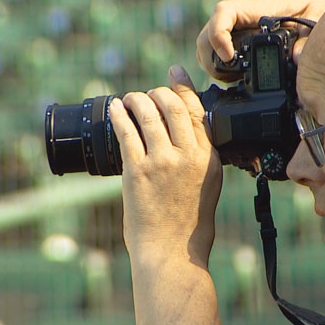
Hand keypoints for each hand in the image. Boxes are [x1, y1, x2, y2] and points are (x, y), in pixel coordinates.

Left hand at [110, 65, 221, 267]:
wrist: (172, 253)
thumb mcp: (208, 187)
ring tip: (129, 99)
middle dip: (157, 92)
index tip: (175, 72)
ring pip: (148, 114)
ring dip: (136, 100)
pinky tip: (116, 108)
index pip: (196, 111)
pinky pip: (127, 132)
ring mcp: (162, 162)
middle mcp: (188, 156)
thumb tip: (188, 135)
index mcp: (209, 158)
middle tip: (147, 94)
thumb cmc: (189, 226)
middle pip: (172, 106)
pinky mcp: (138, 171)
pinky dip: (120, 115)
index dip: (183, 86)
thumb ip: (201, 159)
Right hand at [196, 0, 324, 80]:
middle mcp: (238, 9)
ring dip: (212, 61)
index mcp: (255, 5)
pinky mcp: (232, 24)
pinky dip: (216, 57)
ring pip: (206, 41)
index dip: (218, 36)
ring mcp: (232, 17)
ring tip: (234, 76)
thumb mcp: (314, 14)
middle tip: (234, 77)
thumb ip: (307, 39)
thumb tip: (296, 60)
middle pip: (207, 35)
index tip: (228, 57)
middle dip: (213, 60)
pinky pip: (213, 41)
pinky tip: (233, 69)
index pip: (224, 14)